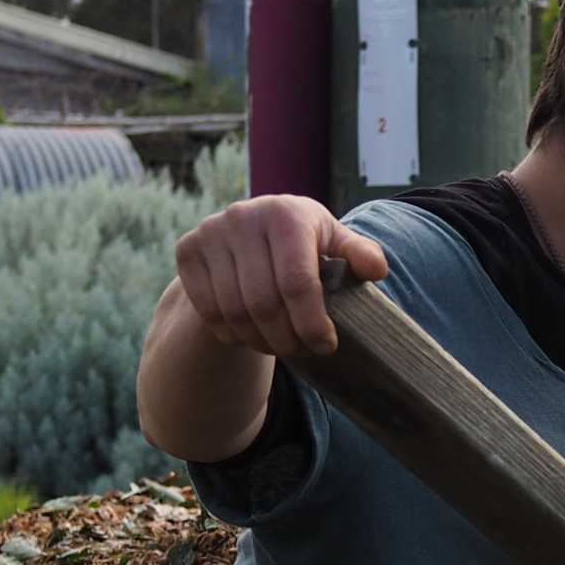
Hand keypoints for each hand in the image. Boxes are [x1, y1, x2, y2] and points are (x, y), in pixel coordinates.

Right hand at [168, 195, 390, 358]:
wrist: (250, 229)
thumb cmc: (303, 241)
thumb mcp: (334, 241)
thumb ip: (359, 254)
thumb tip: (377, 270)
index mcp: (286, 213)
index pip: (297, 282)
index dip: (312, 322)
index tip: (325, 346)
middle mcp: (244, 216)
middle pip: (263, 303)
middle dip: (286, 338)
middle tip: (302, 351)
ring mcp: (211, 232)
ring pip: (234, 312)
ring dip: (259, 341)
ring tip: (279, 346)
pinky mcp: (187, 250)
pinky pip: (208, 311)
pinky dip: (231, 334)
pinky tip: (250, 335)